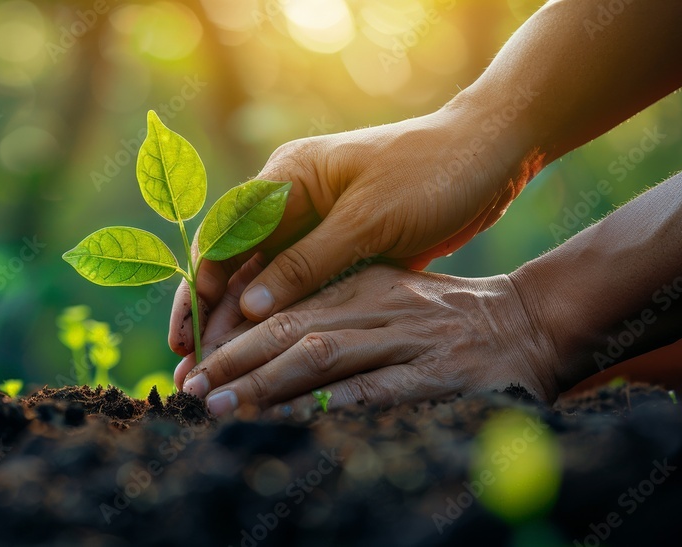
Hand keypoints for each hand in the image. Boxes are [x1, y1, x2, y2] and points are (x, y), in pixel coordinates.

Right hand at [168, 103, 539, 372]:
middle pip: (236, 267)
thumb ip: (308, 264)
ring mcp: (316, 229)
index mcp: (287, 178)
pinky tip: (272, 359)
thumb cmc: (431, 172)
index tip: (189, 337)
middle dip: (213, 318)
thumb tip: (250, 309)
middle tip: (194, 371)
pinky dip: (286, 323)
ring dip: (245, 328)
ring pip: (266, 285)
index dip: (200, 290)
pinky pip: (303, 292)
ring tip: (223, 375)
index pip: (224, 238)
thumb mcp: (368, 219)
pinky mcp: (343, 252)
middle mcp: (291, 203)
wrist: (492, 154)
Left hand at [176, 263, 560, 415]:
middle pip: (288, 328)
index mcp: (360, 283)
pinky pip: (373, 388)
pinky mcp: (438, 374)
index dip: (230, 337)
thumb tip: (264, 340)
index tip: (192, 365)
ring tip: (221, 407)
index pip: (280, 306)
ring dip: (264, 382)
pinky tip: (291, 418)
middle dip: (232, 361)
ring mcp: (407, 338)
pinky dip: (328, 403)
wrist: (531, 322)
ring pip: (320, 353)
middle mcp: (376, 305)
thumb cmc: (447, 318)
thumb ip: (334, 313)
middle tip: (191, 390)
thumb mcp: (388, 298)